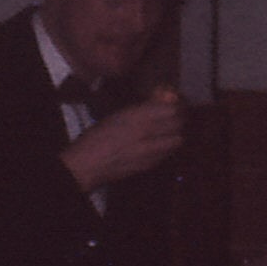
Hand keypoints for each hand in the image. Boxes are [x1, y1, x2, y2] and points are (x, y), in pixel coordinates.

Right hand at [62, 88, 184, 189]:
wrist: (88, 164)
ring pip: (177, 139)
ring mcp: (150, 150)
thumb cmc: (96, 136)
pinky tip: (160, 146)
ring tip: (169, 132)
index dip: (175, 106)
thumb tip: (162, 101)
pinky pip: (168, 153)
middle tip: (176, 117)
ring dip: (175, 134)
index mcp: (136, 116)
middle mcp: (147, 132)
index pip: (171, 109)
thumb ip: (141, 110)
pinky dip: (168, 148)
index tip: (175, 104)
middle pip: (177, 124)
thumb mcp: (117, 116)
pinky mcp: (150, 164)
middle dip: (179, 119)